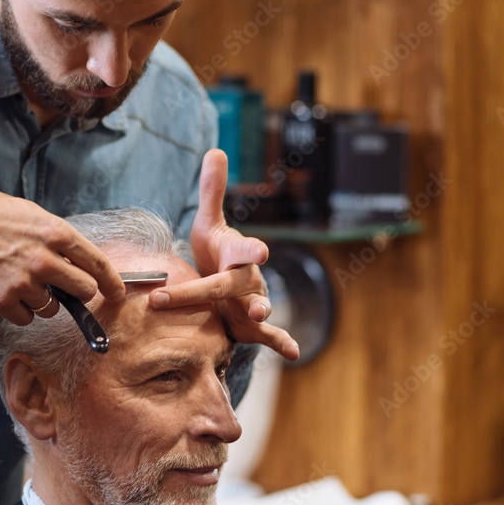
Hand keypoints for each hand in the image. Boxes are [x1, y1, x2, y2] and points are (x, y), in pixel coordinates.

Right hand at [0, 183, 124, 324]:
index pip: (98, 263)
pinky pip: (27, 318)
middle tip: (65, 287)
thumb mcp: (34, 215)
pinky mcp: (2, 300)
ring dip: (44, 299)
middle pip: (84, 291)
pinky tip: (7, 289)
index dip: (112, 283)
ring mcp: (23, 282)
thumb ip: (59, 240)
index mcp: (57, 233)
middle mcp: (44, 259)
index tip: (118, 294)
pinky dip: (21, 309)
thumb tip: (81, 264)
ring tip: (22, 279)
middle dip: (79, 292)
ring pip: (54, 308)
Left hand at [149, 150, 299, 359]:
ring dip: (263, 312)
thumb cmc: (214, 254)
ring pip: (260, 306)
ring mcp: (254, 302)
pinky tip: (294, 353)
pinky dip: (284, 343)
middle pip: (238, 282)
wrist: (221, 288)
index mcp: (237, 254)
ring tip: (262, 315)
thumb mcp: (208, 225)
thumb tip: (216, 151)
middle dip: (239, 288)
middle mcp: (249, 278)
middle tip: (248, 295)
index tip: (259, 251)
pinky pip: (272, 336)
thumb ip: (212, 192)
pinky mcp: (253, 326)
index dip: (251, 250)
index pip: (244, 249)